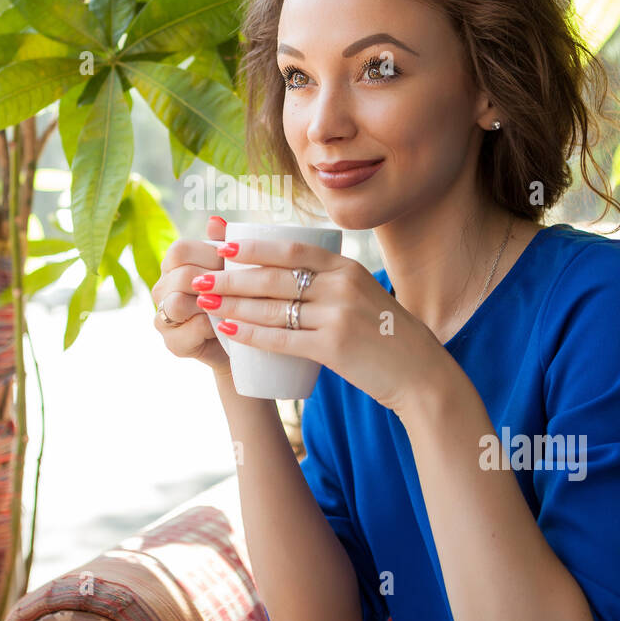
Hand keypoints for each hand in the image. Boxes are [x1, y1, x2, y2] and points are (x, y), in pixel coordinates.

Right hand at [151, 215, 231, 376]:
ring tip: (233, 304)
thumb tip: (214, 221)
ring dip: (210, 303)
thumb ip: (223, 243)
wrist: (241, 341)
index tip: (233, 263)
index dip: (209, 255)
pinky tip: (231, 324)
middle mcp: (161, 290)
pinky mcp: (174, 344)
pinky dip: (215, 326)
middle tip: (241, 286)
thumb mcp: (233, 268)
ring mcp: (163, 318)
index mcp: (172, 266)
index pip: (180, 250)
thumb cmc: (236, 298)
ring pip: (177, 303)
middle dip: (215, 280)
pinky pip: (191, 329)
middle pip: (181, 276)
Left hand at [194, 237, 454, 415]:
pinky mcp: (334, 347)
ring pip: (273, 307)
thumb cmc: (387, 336)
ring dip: (233, 303)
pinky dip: (251, 333)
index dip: (253, 247)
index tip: (222, 246)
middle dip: (231, 277)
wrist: (420, 374)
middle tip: (199, 277)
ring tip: (205, 301)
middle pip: (274, 277)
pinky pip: (282, 338)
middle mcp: (342, 286)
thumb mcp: (364, 295)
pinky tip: (228, 328)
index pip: (292, 250)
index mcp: (347, 268)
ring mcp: (338, 315)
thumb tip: (291, 275)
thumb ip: (333, 283)